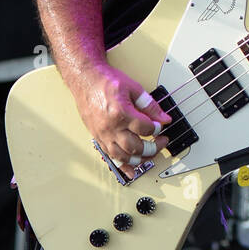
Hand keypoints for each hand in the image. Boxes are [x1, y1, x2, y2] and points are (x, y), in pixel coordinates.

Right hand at [71, 63, 172, 179]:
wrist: (85, 79)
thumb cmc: (105, 81)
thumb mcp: (132, 88)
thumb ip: (149, 105)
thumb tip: (163, 118)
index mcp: (120, 113)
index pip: (145, 129)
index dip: (157, 129)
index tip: (160, 126)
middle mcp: (110, 127)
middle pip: (136, 147)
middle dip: (153, 148)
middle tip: (161, 142)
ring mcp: (103, 134)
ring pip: (123, 156)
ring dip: (140, 159)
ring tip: (150, 154)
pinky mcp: (98, 137)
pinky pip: (110, 156)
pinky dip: (122, 165)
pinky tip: (131, 170)